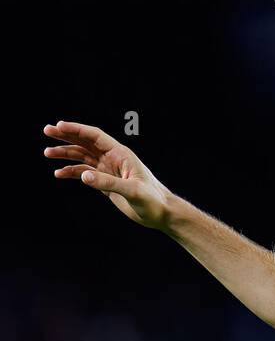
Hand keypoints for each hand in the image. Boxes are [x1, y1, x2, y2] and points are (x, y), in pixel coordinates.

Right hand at [44, 121, 171, 228]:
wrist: (161, 214)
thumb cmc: (153, 200)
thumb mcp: (132, 191)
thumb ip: (107, 183)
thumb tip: (83, 176)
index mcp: (120, 154)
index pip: (95, 136)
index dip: (77, 130)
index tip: (59, 126)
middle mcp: (113, 159)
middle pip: (85, 143)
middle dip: (66, 137)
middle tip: (47, 132)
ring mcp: (109, 171)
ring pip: (83, 158)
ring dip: (65, 155)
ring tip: (47, 153)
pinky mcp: (106, 185)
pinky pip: (85, 175)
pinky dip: (72, 173)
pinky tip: (59, 174)